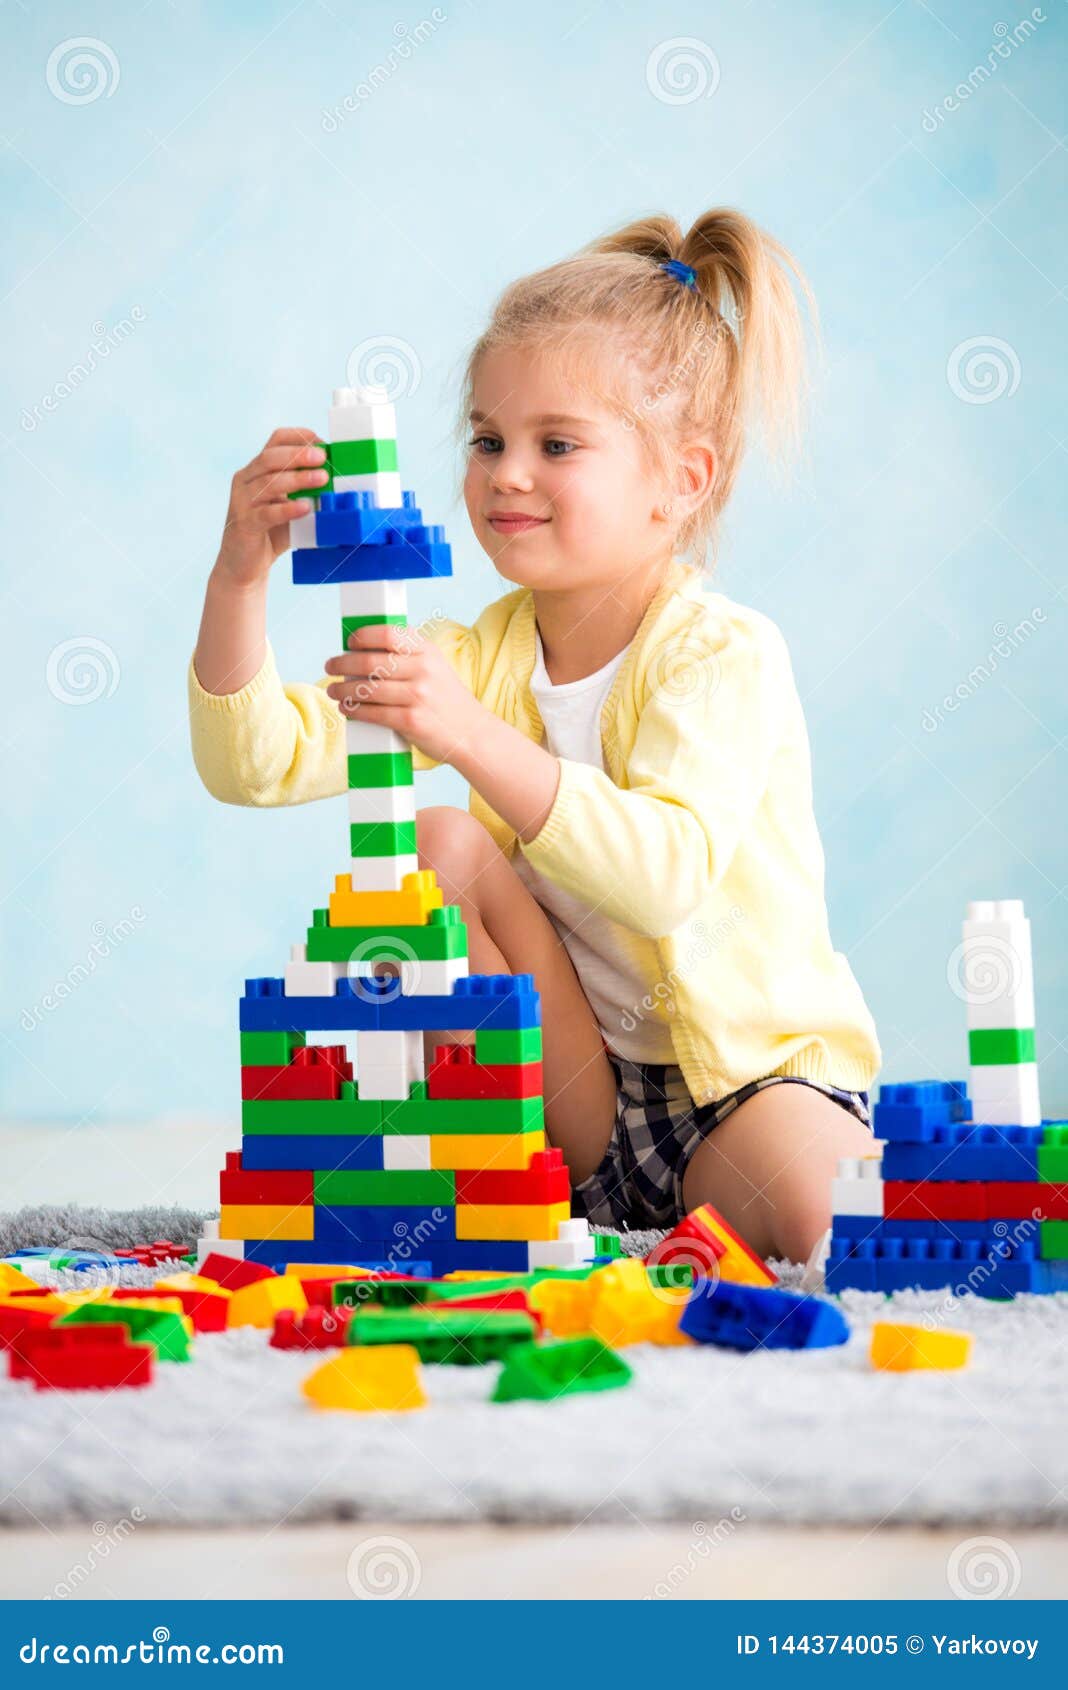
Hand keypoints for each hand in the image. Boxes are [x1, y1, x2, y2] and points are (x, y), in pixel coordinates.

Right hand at [214, 427, 329, 589]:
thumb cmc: (272, 533)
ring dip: (297, 479)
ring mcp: (242, 501)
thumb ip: (307, 492)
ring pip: (268, 482)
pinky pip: (266, 513)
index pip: (275, 441)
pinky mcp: (244, 523)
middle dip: (298, 455)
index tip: (321, 443)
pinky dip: (287, 509)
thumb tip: (340, 482)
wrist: (243, 566)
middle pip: (270, 457)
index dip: (298, 437)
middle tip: (323, 458)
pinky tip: (305, 508)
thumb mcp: (291, 506)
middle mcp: (245, 480)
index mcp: (257, 470)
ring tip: (321, 479)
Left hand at [324, 623, 485, 765]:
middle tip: (331, 666)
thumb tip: (362, 653)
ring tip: (333, 690)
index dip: (362, 636)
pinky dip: (354, 710)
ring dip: (342, 689)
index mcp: (427, 651)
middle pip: (370, 661)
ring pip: (367, 689)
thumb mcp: (434, 668)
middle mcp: (423, 670)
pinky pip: (373, 713)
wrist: (472, 733)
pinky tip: (346, 708)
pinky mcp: (411, 720)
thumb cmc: (446, 700)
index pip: (387, 634)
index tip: (349, 643)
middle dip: (343, 663)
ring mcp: (418, 695)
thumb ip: (407, 657)